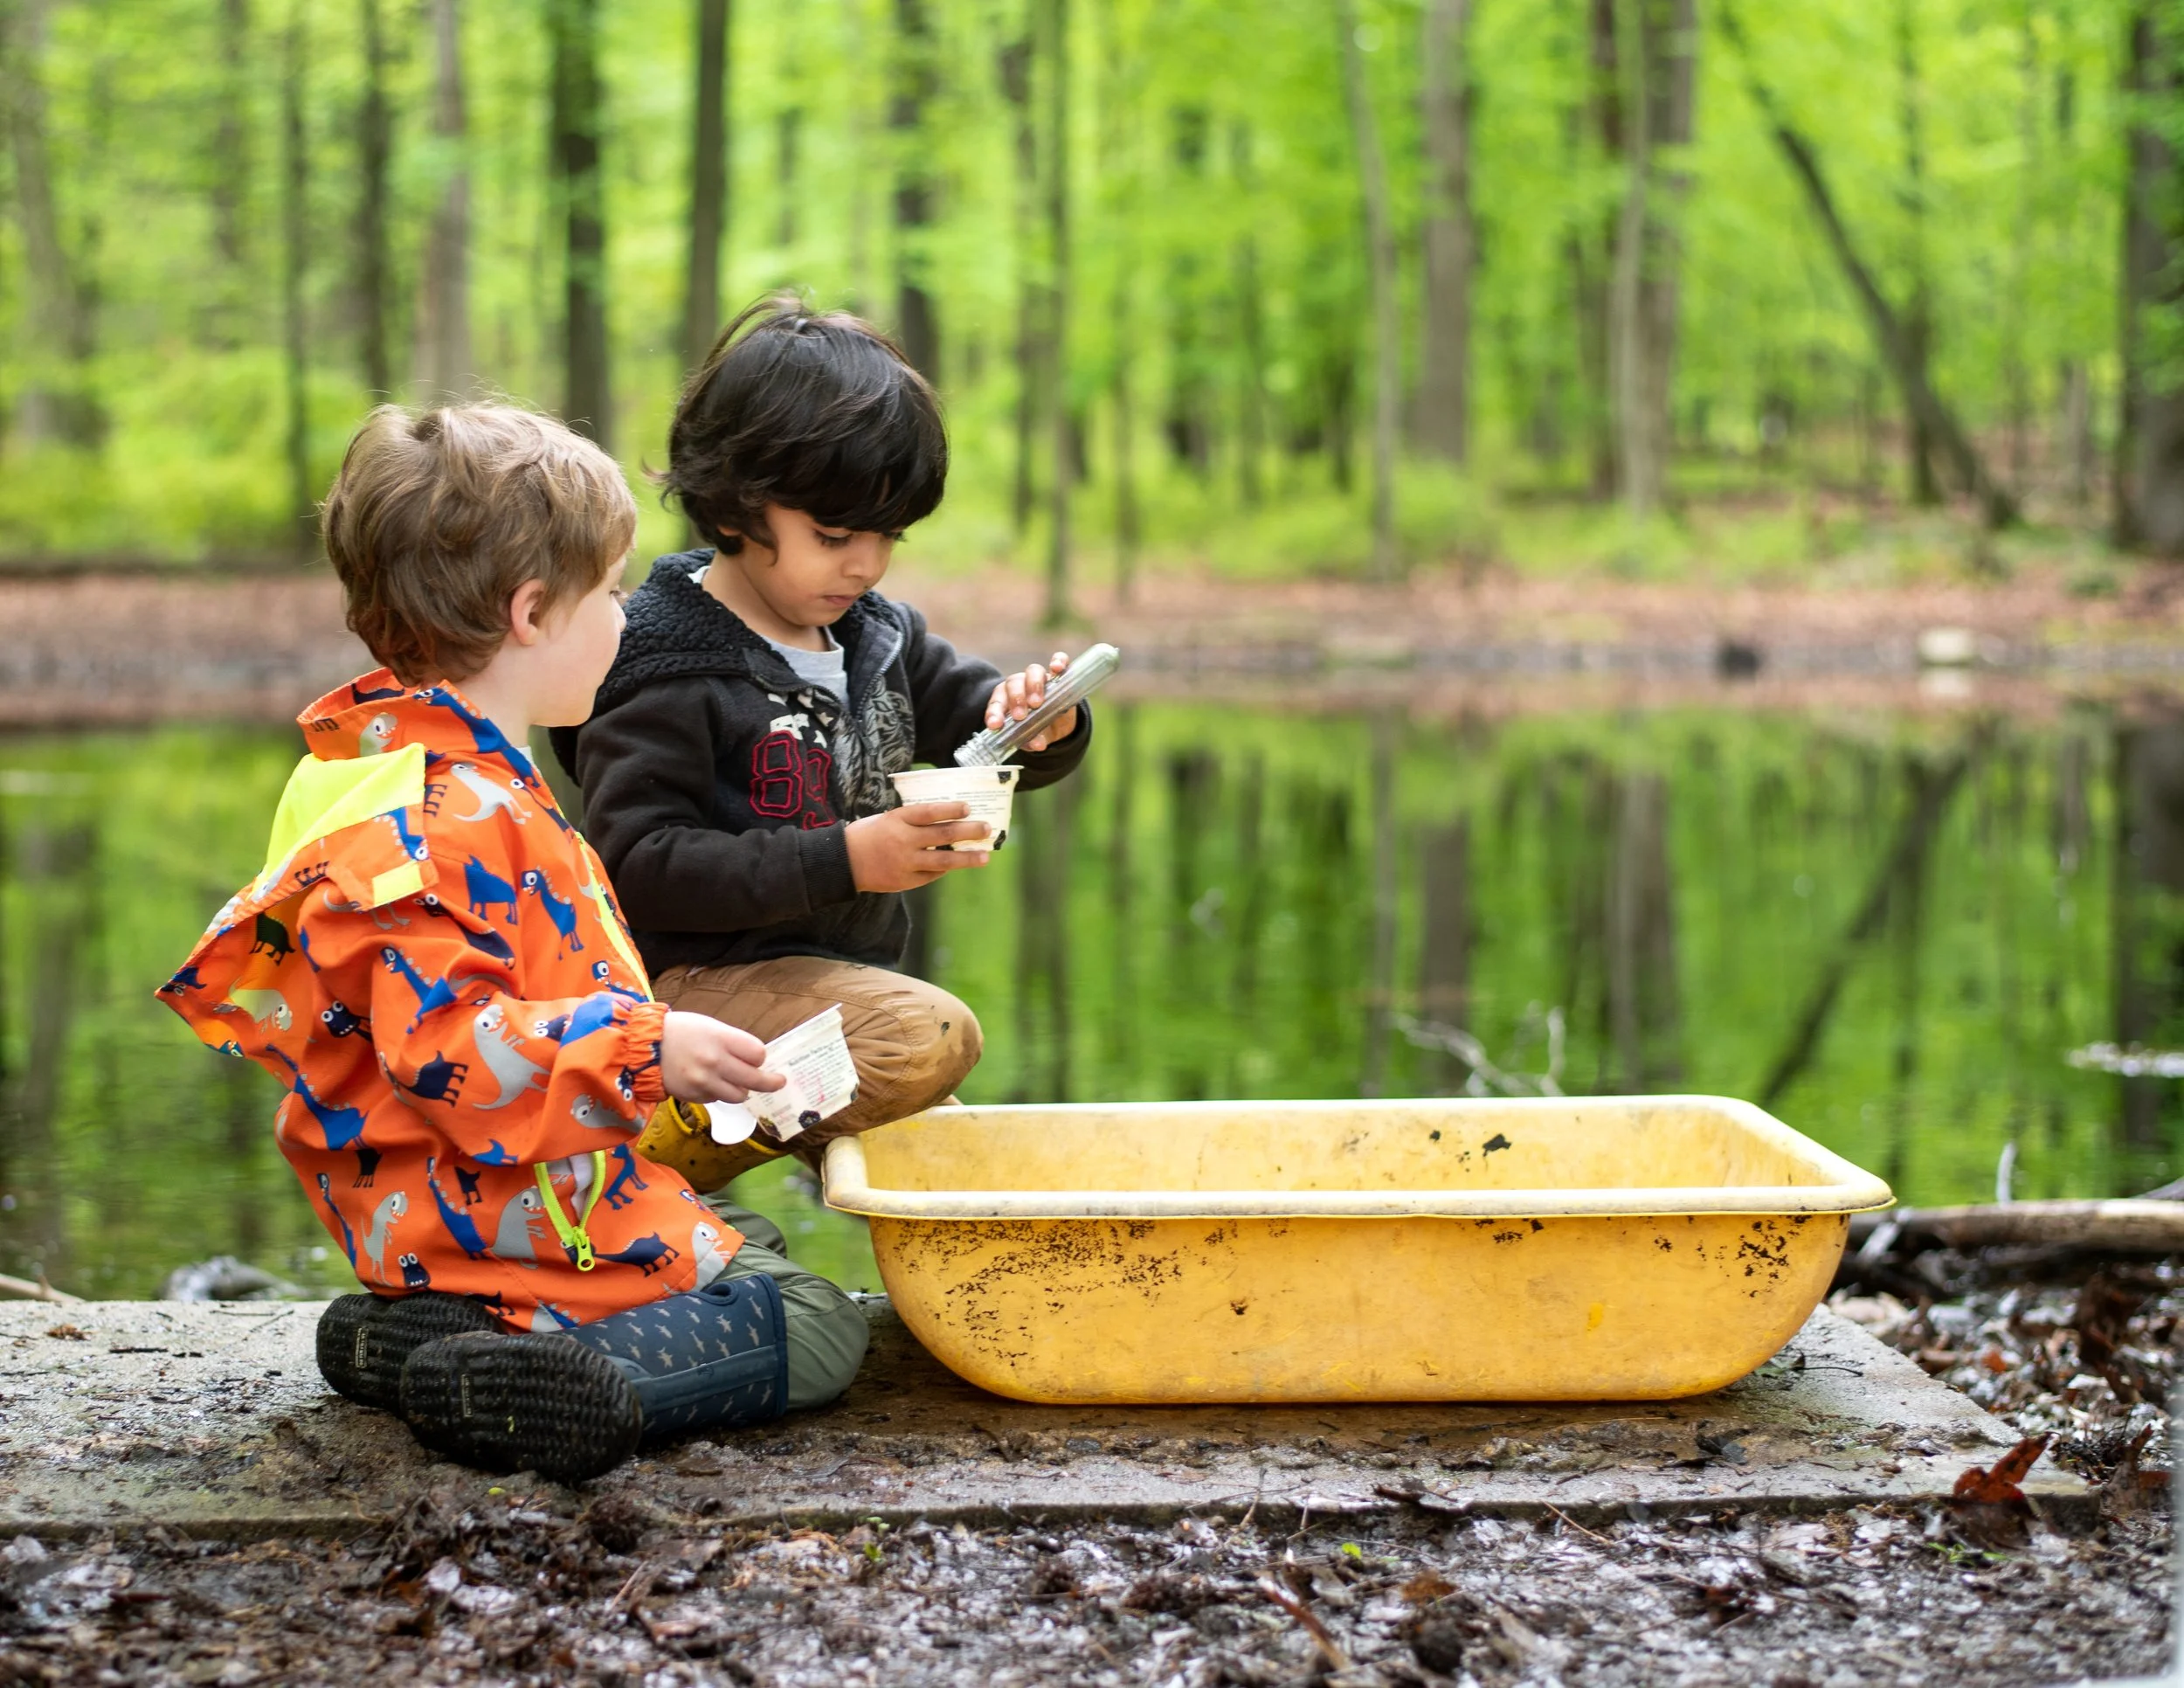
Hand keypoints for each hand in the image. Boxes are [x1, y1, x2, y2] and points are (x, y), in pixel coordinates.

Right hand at [661, 1011, 783, 1104]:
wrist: (644, 1047)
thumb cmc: (680, 1031)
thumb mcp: (709, 1026)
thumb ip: (732, 1042)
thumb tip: (755, 1059)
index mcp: (721, 1039)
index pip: (758, 1054)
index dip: (760, 1057)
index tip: (757, 1057)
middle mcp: (715, 1062)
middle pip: (755, 1079)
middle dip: (771, 1082)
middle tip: (779, 1082)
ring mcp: (704, 1082)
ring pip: (739, 1095)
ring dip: (742, 1089)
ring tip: (736, 1081)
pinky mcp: (694, 1096)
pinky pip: (717, 1098)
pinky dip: (719, 1092)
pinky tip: (709, 1081)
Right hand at [845, 801, 994, 892]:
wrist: (843, 863)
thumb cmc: (868, 835)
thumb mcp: (887, 819)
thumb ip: (912, 820)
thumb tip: (947, 819)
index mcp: (896, 820)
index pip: (928, 812)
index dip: (949, 810)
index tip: (968, 807)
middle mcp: (903, 841)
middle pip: (943, 836)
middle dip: (968, 831)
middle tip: (986, 829)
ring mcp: (905, 863)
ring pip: (943, 861)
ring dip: (967, 858)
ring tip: (985, 856)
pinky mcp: (904, 881)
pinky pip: (931, 875)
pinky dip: (945, 870)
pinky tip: (957, 865)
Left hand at [985, 652, 1078, 750]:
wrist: (1058, 723)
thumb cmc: (1038, 728)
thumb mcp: (1033, 737)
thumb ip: (1033, 740)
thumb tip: (1039, 744)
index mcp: (1007, 700)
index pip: (997, 702)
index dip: (994, 713)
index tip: (996, 725)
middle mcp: (1021, 685)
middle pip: (1014, 683)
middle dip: (1016, 699)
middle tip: (1020, 716)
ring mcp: (1040, 678)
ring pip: (1033, 671)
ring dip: (1033, 685)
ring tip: (1037, 703)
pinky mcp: (1060, 674)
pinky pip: (1059, 660)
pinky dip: (1058, 661)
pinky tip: (1057, 669)